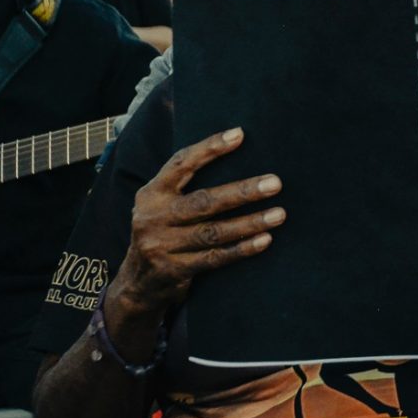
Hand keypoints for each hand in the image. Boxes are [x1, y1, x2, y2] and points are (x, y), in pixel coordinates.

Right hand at [109, 128, 284, 319]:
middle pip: (204, 201)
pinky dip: (241, 249)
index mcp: (151, 193)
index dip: (209, 148)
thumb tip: (235, 148)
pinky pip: (214, 258)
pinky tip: (264, 240)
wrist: (138, 283)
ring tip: (279, 214)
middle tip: (275, 183)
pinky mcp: (173, 271)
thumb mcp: (162, 204)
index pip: (181, 163)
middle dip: (242, 191)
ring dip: (250, 222)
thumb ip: (185, 184)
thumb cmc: (164, 231)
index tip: (240, 135)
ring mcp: (161, 246)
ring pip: (213, 232)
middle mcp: (152, 217)